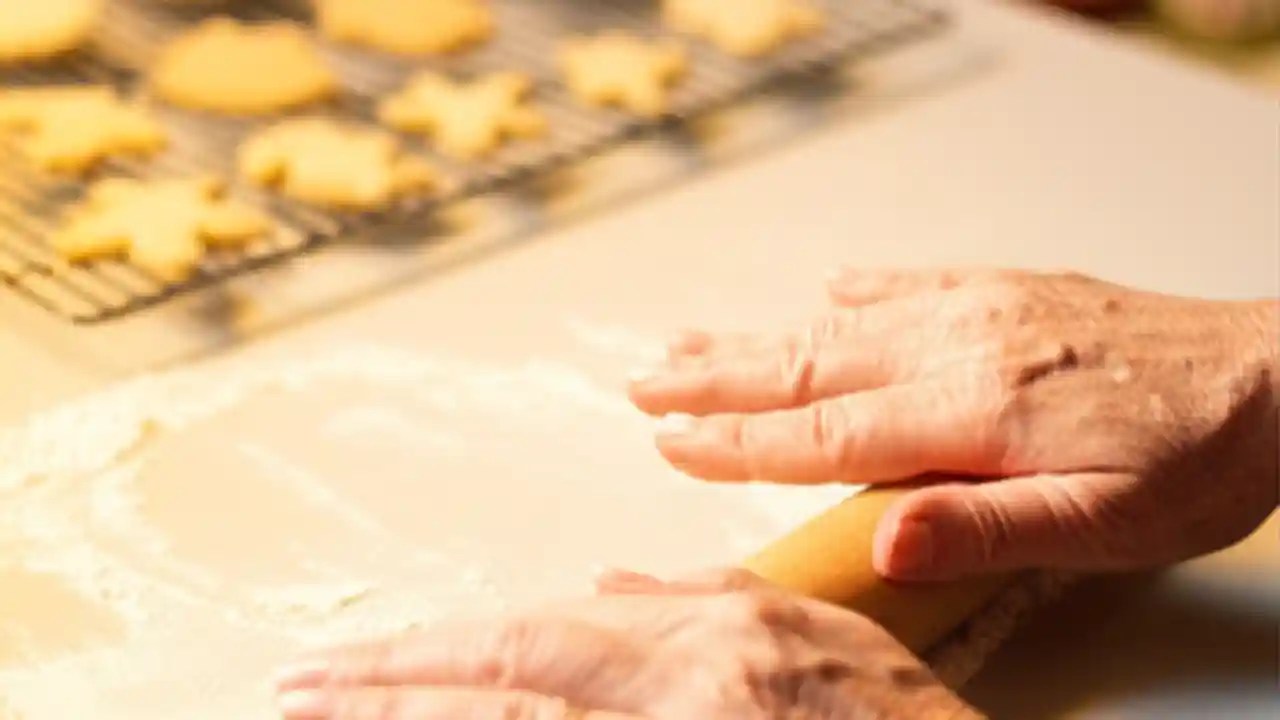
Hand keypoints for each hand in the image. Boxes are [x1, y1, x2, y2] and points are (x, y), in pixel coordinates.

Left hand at [273, 569, 978, 719]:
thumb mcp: (806, 632)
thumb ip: (697, 602)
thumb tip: (602, 585)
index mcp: (708, 640)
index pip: (531, 637)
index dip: (427, 652)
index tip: (344, 662)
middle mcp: (683, 695)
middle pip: (501, 684)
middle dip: (386, 690)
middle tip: (293, 692)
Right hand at [630, 269, 1278, 580]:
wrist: (1278, 371)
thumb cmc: (1198, 455)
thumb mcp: (1107, 524)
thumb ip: (987, 529)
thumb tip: (885, 540)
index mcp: (973, 412)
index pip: (827, 436)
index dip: (739, 445)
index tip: (671, 442)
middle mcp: (958, 346)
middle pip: (809, 367)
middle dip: (716, 377)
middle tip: (644, 380)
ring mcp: (979, 309)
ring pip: (840, 324)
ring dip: (757, 337)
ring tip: (691, 340)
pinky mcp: (1007, 291)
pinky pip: (908, 283)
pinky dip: (854, 291)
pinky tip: (826, 289)